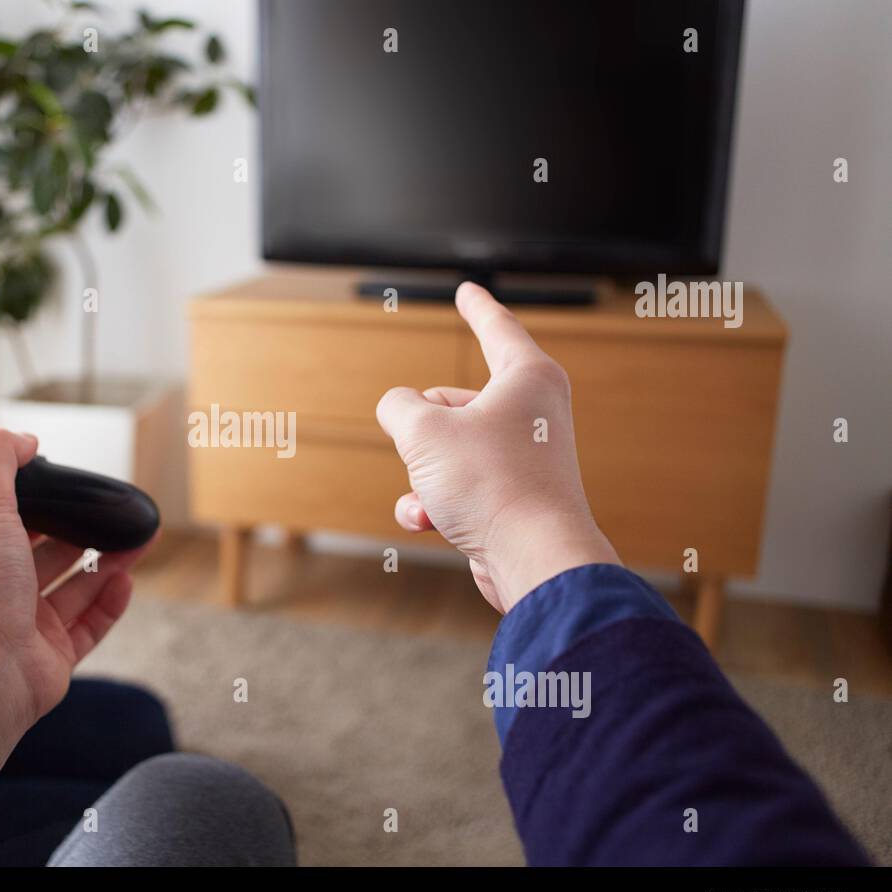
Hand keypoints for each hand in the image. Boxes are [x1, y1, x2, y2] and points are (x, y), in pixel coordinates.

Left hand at [0, 427, 146, 793]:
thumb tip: (23, 439)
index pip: (4, 522)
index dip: (35, 503)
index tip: (65, 485)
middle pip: (46, 555)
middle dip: (80, 532)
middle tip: (111, 513)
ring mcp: (27, 627)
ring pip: (74, 588)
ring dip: (107, 563)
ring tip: (137, 540)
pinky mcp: (54, 657)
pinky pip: (89, 625)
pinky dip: (110, 602)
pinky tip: (127, 581)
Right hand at [376, 282, 618, 612]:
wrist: (532, 560)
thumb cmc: (491, 485)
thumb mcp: (423, 429)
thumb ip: (398, 406)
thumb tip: (400, 411)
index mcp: (527, 378)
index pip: (497, 328)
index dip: (476, 307)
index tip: (467, 290)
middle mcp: (533, 415)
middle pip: (453, 402)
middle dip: (422, 429)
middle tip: (418, 446)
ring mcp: (523, 459)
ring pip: (447, 450)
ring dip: (422, 474)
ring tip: (432, 492)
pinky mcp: (511, 500)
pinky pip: (456, 489)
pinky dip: (434, 504)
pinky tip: (430, 520)